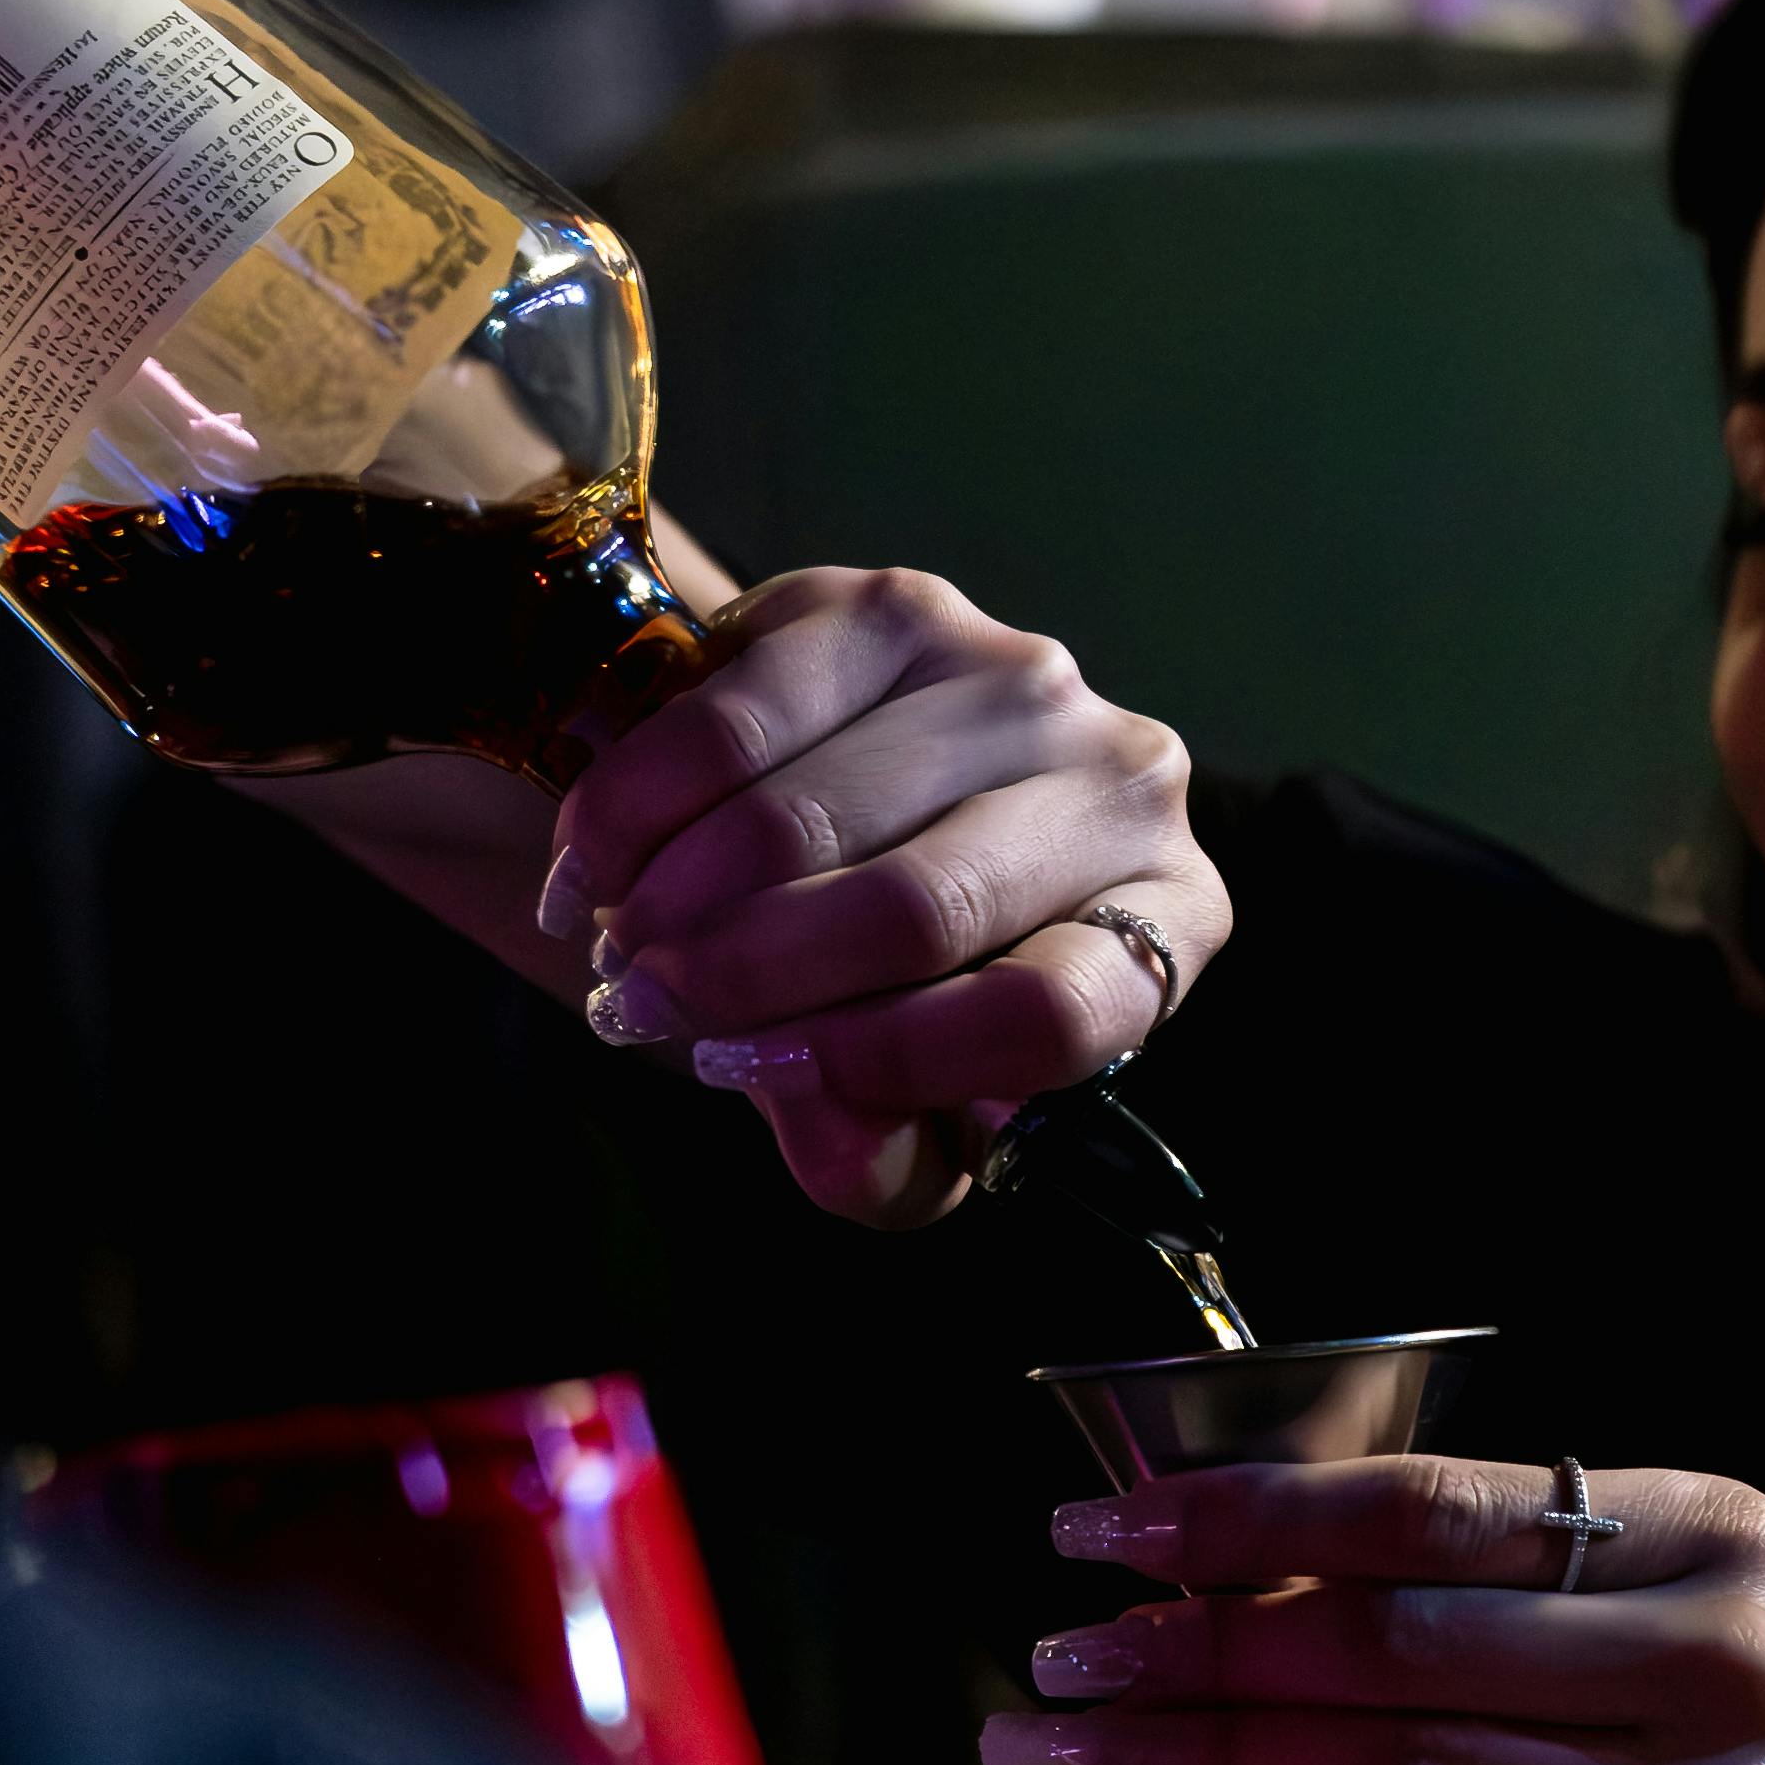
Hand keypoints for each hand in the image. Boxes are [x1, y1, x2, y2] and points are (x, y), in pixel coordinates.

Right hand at [241, 556, 1227, 1222]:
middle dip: (752, 978)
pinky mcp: (892, 608)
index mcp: (1168, 919)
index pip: (1051, 1010)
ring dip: (682, 899)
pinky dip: (644, 802)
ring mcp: (1012, 679)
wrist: (840, 810)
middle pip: (924, 906)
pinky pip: (741, 713)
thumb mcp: (910, 1102)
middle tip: (647, 1012)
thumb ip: (882, 1157)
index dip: (895, 1063)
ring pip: (817, 811)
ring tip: (618, 946)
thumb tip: (829, 1149)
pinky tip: (596, 860)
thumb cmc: (897, 981)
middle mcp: (1121, 783)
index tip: (759, 1074)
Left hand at [982, 1449, 1764, 1764]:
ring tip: (1064, 1742)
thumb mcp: (1761, 1598)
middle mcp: (1707, 1655)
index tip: (1109, 1525)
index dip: (1248, 1515)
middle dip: (1191, 1642)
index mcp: (1720, 1535)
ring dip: (1199, 1756)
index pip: (1433, 1508)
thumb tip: (1309, 1557)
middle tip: (1052, 1645)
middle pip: (1387, 1639)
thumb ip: (1569, 1574)